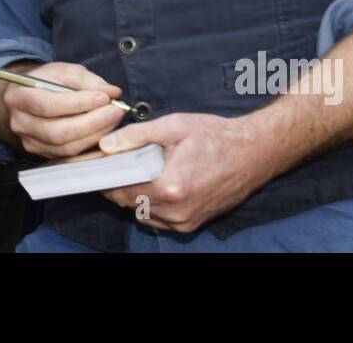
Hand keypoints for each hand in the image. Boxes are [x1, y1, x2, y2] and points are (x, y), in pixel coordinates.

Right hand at [1, 62, 124, 157]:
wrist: (30, 96)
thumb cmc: (47, 81)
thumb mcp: (64, 71)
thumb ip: (88, 80)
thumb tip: (113, 92)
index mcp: (19, 97)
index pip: (48, 105)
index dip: (78, 103)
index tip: (104, 97)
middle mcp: (20, 123)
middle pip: (57, 131)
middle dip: (91, 122)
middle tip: (115, 111)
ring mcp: (31, 142)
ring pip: (66, 146)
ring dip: (95, 134)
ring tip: (113, 119)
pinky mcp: (43, 153)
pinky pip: (70, 154)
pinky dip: (90, 143)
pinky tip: (104, 130)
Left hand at [98, 113, 275, 233]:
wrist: (254, 152)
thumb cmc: (216, 136)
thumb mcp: (175, 126)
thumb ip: (138, 136)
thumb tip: (106, 145)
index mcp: (170, 186)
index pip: (121, 187)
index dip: (106, 173)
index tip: (97, 161)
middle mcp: (177, 211)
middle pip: (128, 202)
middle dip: (117, 182)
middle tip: (114, 161)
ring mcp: (185, 221)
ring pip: (140, 212)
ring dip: (132, 194)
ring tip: (134, 169)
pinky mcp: (191, 225)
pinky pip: (157, 219)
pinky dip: (148, 203)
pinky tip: (152, 182)